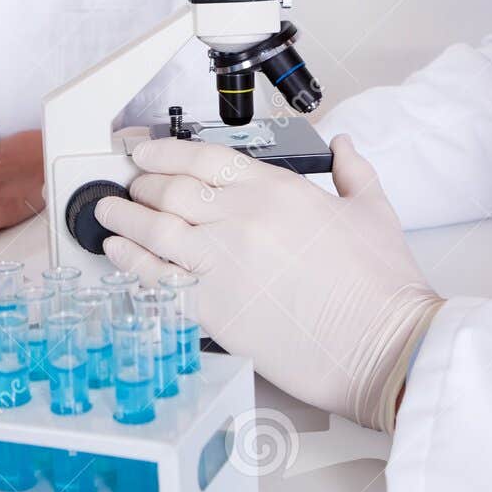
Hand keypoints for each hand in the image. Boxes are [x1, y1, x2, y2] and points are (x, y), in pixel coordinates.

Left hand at [94, 133, 442, 432]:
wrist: (384, 345)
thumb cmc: (381, 286)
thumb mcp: (374, 211)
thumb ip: (354, 171)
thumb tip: (344, 146)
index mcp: (278, 190)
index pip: (204, 158)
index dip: (165, 152)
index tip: (145, 153)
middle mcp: (244, 220)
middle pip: (170, 190)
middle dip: (141, 185)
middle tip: (129, 186)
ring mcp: (225, 263)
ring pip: (155, 229)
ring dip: (124, 219)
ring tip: (108, 213)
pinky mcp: (215, 308)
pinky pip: (158, 279)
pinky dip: (131, 263)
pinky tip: (118, 255)